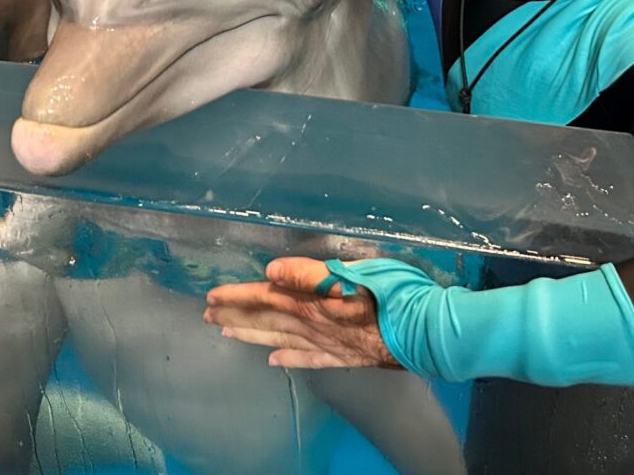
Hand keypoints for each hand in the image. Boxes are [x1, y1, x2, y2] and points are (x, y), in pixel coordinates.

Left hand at [204, 257, 400, 369]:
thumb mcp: (353, 270)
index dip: (237, 295)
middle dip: (235, 316)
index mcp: (312, 301)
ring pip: (280, 340)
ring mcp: (327, 345)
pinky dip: (289, 360)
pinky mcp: (344, 357)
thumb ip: (309, 273)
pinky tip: (274, 362)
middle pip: (266, 320)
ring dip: (252, 336)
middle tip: (207, 317)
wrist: (426, 331)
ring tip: (228, 334)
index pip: (265, 295)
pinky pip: (308, 360)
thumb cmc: (394, 293)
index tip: (211, 296)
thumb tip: (271, 271)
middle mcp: (313, 326)